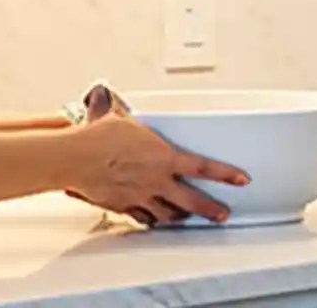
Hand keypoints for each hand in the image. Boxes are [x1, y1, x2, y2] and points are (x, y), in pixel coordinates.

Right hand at [65, 115, 249, 226]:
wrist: (75, 159)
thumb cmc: (97, 138)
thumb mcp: (116, 117)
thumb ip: (118, 111)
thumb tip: (105, 96)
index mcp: (164, 156)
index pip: (204, 167)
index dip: (226, 174)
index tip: (241, 179)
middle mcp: (157, 179)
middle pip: (192, 200)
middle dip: (210, 208)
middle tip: (222, 214)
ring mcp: (141, 196)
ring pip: (168, 213)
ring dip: (180, 216)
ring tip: (188, 217)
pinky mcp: (124, 206)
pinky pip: (143, 217)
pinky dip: (151, 219)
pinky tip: (153, 220)